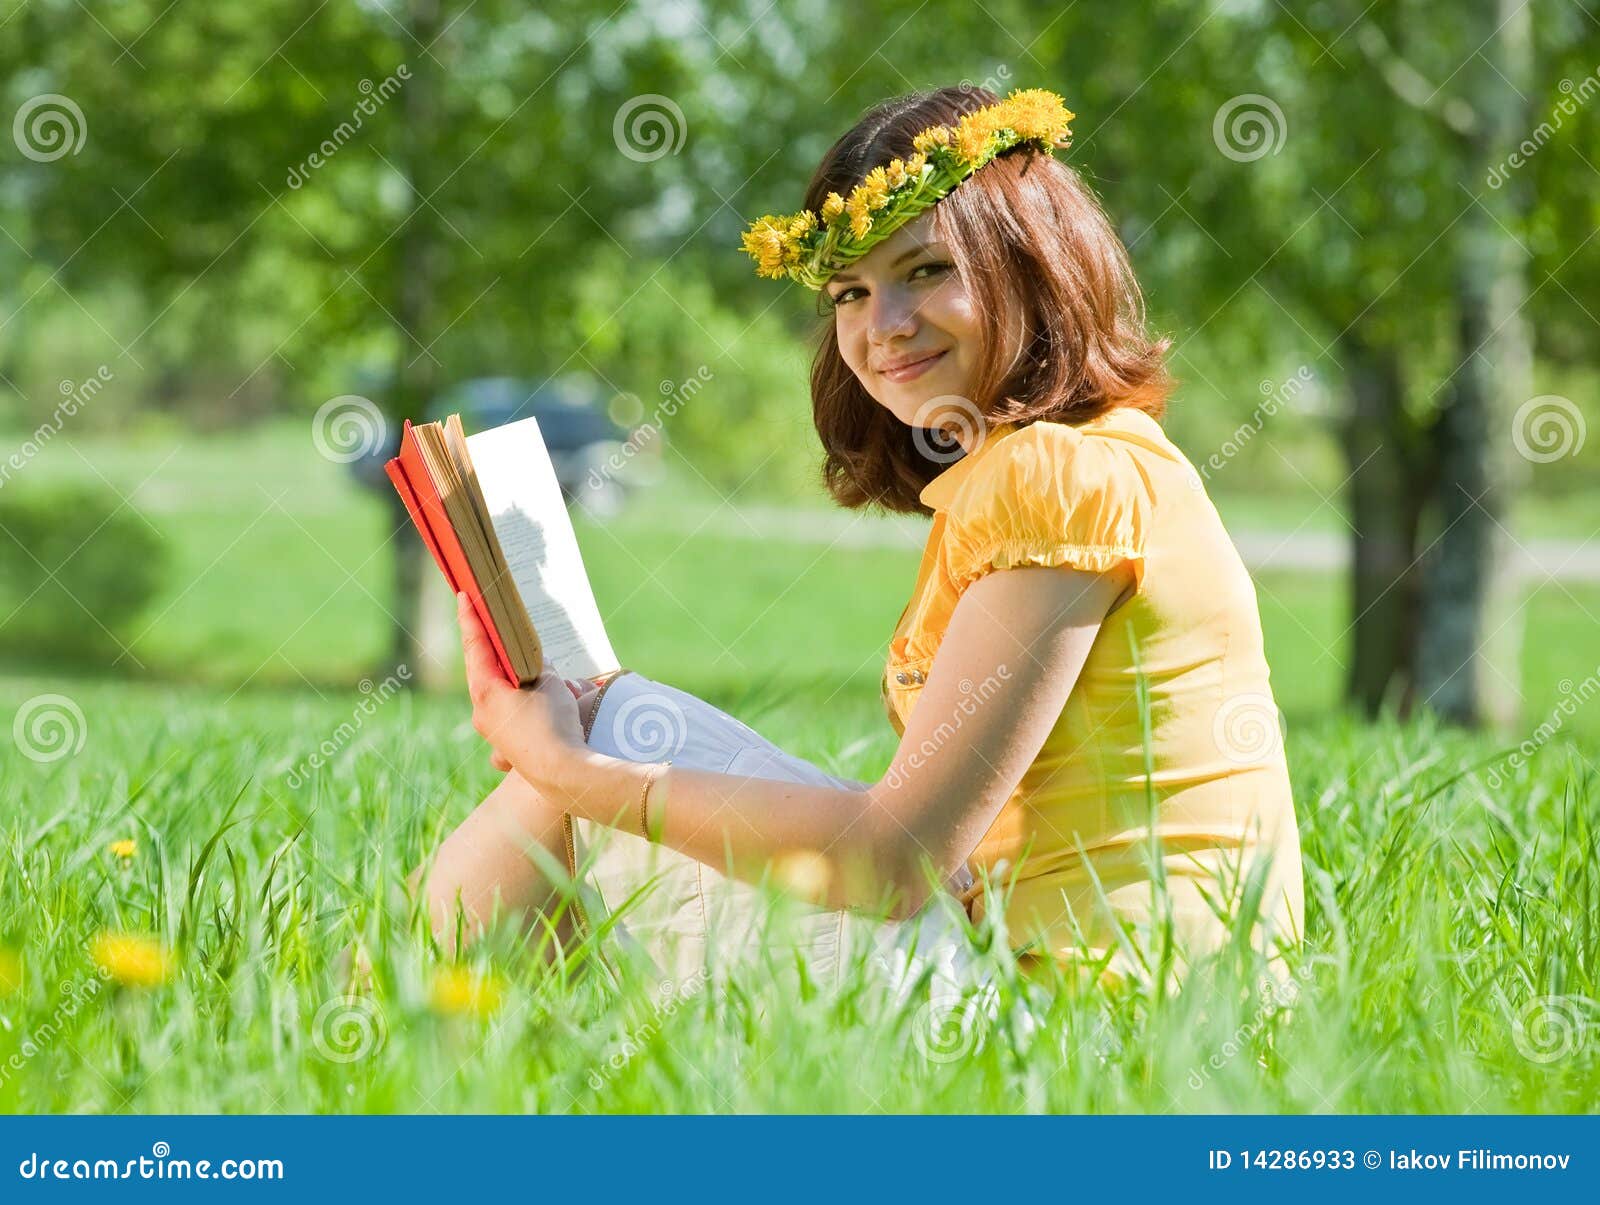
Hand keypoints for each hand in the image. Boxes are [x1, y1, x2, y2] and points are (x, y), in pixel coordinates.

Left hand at [456, 592, 586, 785]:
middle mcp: (481, 714)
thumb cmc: (553, 722)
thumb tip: (537, 670)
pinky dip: (536, 713)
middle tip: (517, 636)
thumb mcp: (551, 681)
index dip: (470, 619)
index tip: (463, 596)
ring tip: (565, 688)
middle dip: (515, 658)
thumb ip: (539, 666)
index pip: (476, 646)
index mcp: (485, 692)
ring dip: (533, 688)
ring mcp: (494, 735)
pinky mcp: (510, 750)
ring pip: (507, 698)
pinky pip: (519, 723)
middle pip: (490, 673)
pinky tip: (556, 713)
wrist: (563, 773)